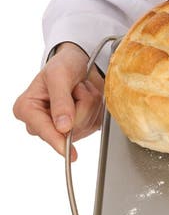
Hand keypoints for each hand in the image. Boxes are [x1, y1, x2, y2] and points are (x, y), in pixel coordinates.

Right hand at [13, 43, 103, 160]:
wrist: (79, 61)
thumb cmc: (63, 65)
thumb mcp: (59, 75)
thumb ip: (61, 100)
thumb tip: (63, 127)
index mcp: (27, 109)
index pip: (43, 129)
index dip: (56, 140)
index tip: (68, 152)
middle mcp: (41, 122)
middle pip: (67, 130)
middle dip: (80, 107)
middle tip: (77, 87)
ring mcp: (60, 128)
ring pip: (84, 126)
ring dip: (89, 104)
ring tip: (81, 89)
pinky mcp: (78, 128)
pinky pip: (94, 124)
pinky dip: (96, 107)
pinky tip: (87, 96)